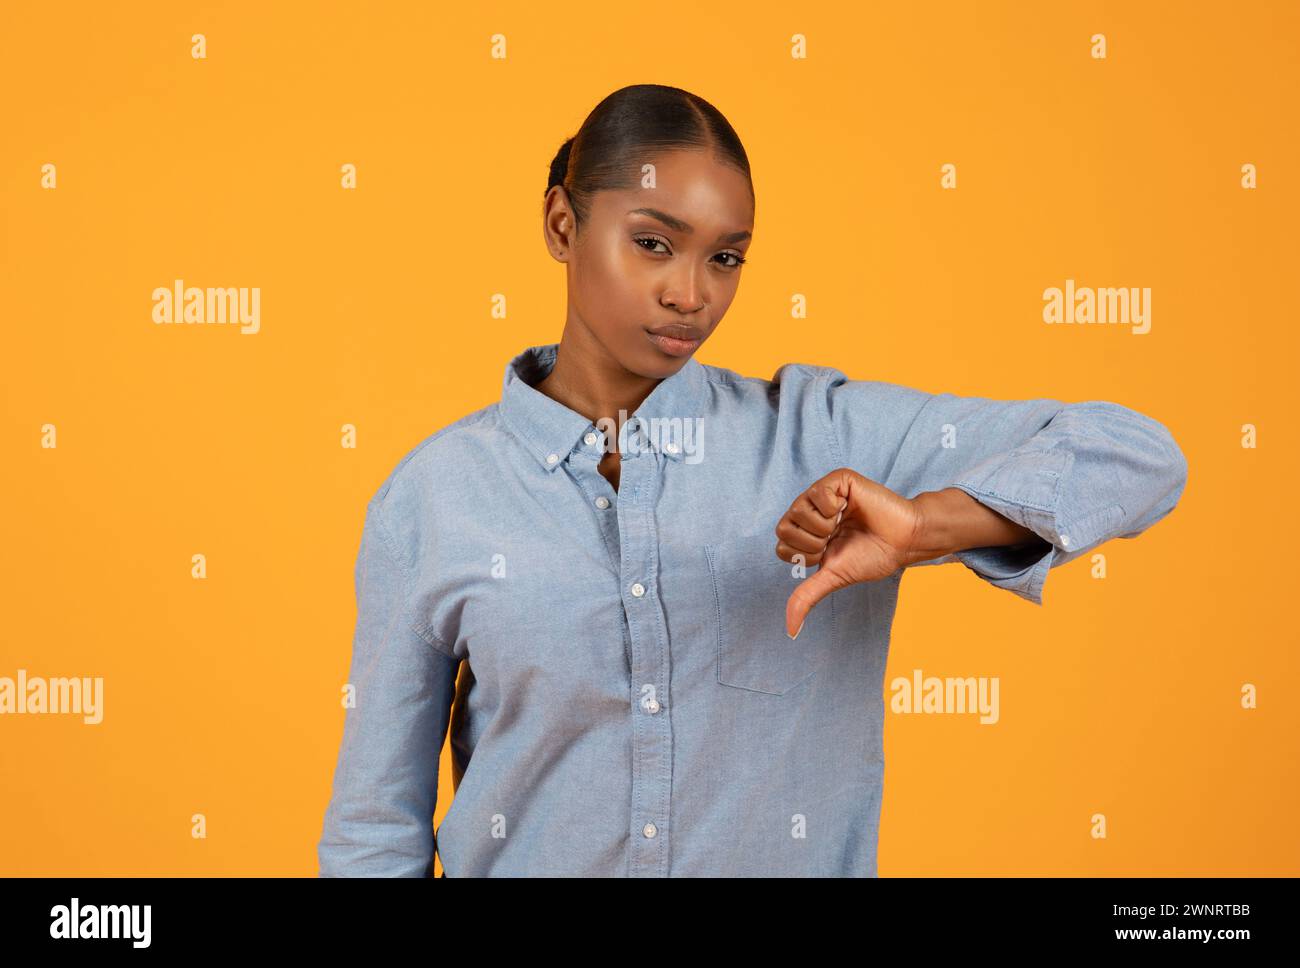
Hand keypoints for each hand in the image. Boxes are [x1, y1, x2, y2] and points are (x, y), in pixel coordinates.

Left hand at [773, 468, 948, 637]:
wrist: (904, 541)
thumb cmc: (873, 556)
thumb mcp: (833, 577)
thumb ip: (807, 597)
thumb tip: (791, 631)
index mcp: (805, 533)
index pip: (782, 545)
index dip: (806, 555)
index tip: (829, 552)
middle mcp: (808, 511)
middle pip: (784, 528)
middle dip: (814, 542)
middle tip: (836, 537)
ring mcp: (821, 494)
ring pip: (798, 510)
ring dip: (825, 525)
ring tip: (844, 522)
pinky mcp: (837, 480)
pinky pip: (818, 492)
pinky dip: (834, 506)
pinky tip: (849, 507)